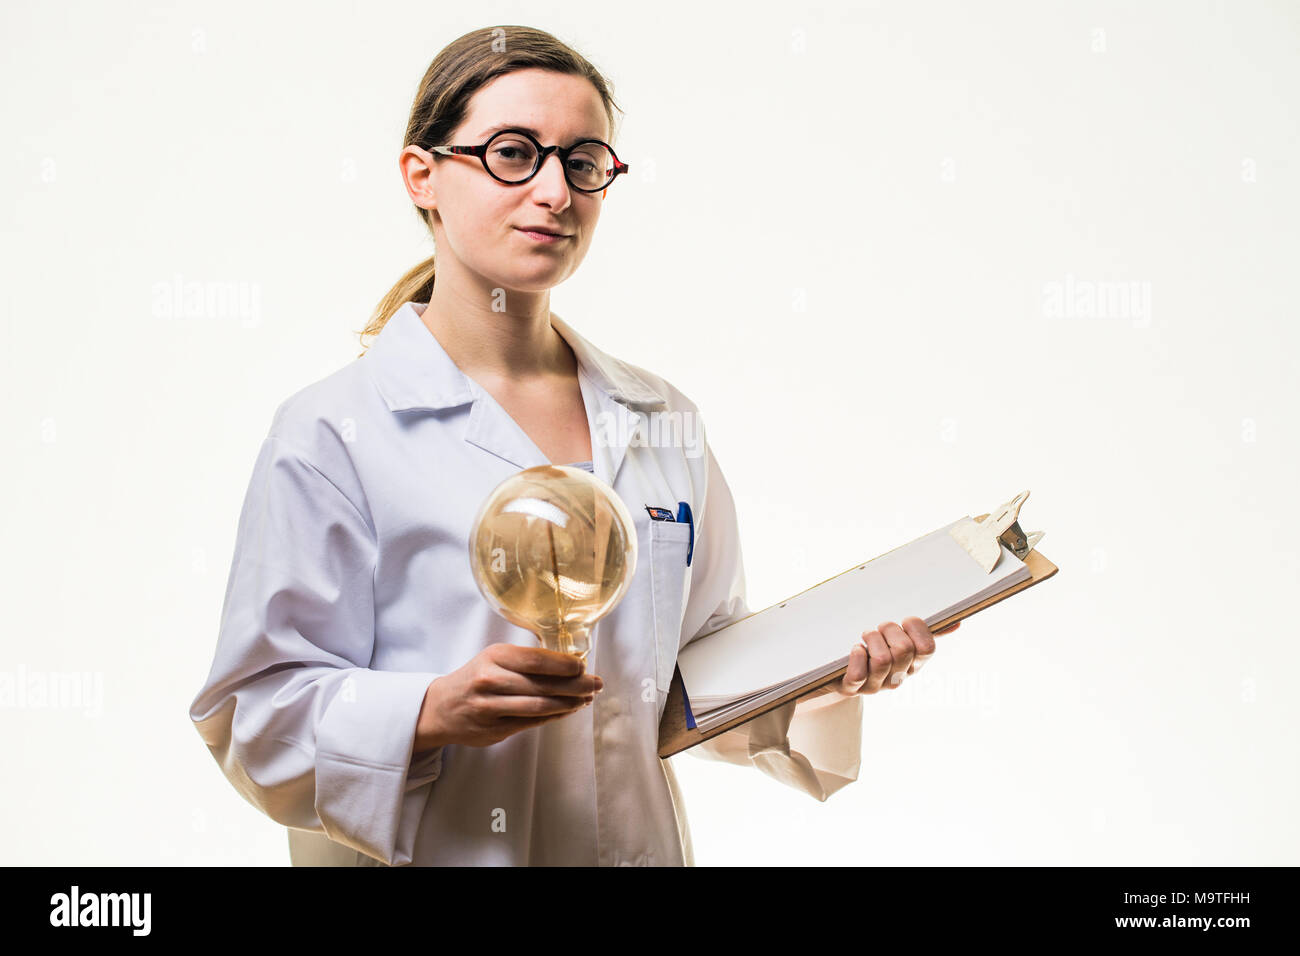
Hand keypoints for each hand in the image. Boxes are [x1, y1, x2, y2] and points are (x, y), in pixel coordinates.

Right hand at [413, 643, 602, 750]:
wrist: (441, 708)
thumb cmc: (476, 678)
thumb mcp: (494, 658)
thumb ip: (525, 660)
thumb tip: (571, 663)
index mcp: (493, 657)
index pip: (536, 660)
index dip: (564, 665)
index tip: (583, 667)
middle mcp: (490, 681)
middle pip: (542, 685)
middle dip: (576, 686)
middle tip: (597, 684)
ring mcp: (491, 708)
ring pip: (539, 707)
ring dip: (569, 704)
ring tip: (587, 699)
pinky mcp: (494, 730)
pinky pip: (532, 723)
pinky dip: (554, 717)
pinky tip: (568, 710)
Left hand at [801, 617, 959, 700]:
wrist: (834, 673)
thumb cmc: (870, 650)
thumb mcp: (898, 639)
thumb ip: (923, 632)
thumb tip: (956, 623)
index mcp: (912, 664)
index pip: (927, 648)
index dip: (916, 628)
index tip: (905, 620)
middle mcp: (897, 678)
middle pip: (905, 650)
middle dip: (889, 630)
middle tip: (879, 628)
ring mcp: (875, 686)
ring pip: (883, 660)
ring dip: (871, 639)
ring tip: (864, 638)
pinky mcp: (851, 689)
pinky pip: (858, 674)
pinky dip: (856, 656)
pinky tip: (854, 649)